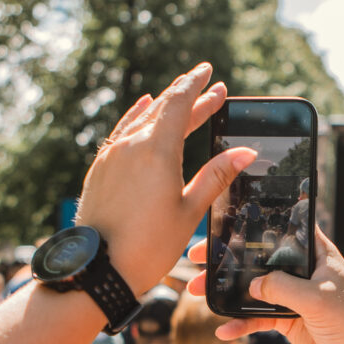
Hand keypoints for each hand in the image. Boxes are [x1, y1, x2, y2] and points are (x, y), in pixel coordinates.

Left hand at [74, 63, 255, 294]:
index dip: (196, 86)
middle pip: (163, 109)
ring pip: (142, 119)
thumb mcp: (189, 211)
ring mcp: (111, 156)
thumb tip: (244, 152)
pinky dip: (137, 117)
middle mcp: (130, 146)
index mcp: (156, 151)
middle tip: (210, 88)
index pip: (179, 104)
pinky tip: (143, 108)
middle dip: (188, 96)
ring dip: (165, 107)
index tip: (210, 74)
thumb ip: (216, 176)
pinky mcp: (99, 170)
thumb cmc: (149, 246)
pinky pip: (122, 131)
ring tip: (183, 98)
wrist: (98, 270)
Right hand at [188, 229, 343, 343]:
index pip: (284, 227)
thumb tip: (252, 285)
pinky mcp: (287, 319)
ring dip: (225, 292)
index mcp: (316, 252)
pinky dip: (240, 324)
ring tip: (195, 291)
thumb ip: (282, 287)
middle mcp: (302, 269)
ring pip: (252, 288)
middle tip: (197, 257)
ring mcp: (292, 294)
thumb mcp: (317, 298)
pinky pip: (257, 319)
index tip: (224, 221)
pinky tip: (222, 331)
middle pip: (258, 258)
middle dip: (227, 258)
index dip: (256, 222)